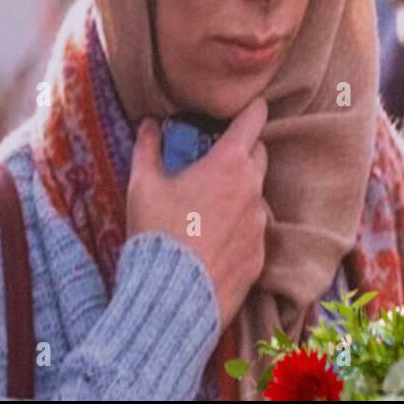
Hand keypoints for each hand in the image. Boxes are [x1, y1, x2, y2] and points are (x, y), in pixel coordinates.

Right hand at [126, 97, 268, 326]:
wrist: (172, 298)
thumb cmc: (156, 235)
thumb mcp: (142, 186)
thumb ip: (147, 149)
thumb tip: (148, 124)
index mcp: (229, 163)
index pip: (254, 121)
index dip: (253, 109)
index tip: (252, 105)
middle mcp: (253, 188)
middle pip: (259, 154)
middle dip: (245, 149)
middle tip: (219, 156)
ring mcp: (260, 223)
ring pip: (257, 194)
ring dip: (240, 192)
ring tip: (209, 206)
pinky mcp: (261, 254)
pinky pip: (255, 231)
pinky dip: (240, 227)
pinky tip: (214, 239)